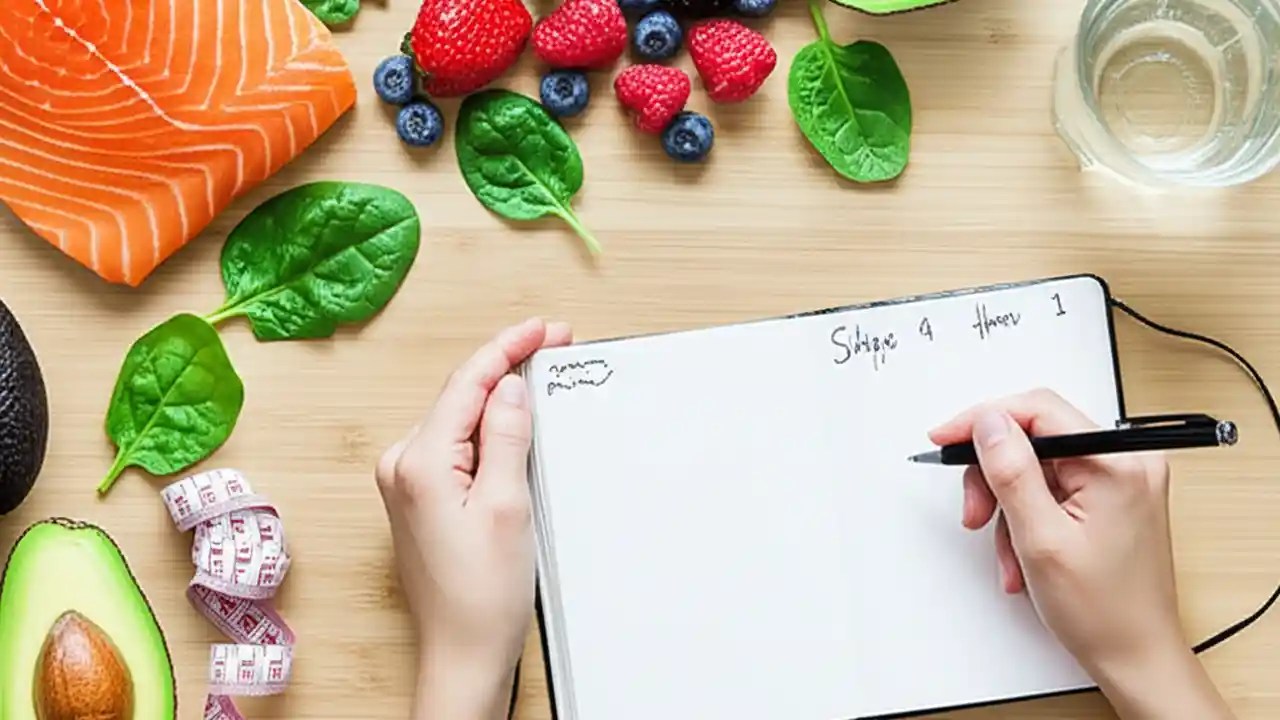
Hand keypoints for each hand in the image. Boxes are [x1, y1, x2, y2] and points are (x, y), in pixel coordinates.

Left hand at [376, 318, 571, 719]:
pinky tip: (513, 420)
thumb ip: (505, 436)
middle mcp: (400, 465)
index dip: (508, 347)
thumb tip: (510, 387)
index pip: (467, 382)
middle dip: (507, 366)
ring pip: (459, 418)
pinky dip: (485, 428)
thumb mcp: (507, 505)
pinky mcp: (416, 498)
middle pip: (460, 395)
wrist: (461, 652)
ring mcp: (405, 482)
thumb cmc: (481, 595)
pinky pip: (454, 445)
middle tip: (554, 344)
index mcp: (418, 462)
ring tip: (541, 375)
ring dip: (498, 397)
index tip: (543, 328)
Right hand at [930, 389, 1233, 719]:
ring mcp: (1123, 480)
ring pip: (1037, 468)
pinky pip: (1053, 489)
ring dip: (1009, 507)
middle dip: (995, 476)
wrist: (1136, 658)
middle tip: (975, 513)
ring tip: (1009, 553)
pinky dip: (1028, 517)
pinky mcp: (1113, 497)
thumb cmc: (1104, 612)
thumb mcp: (1040, 539)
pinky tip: (1024, 554)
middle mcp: (1129, 462)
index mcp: (1118, 464)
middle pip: (1034, 439)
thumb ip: (1011, 471)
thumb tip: (988, 422)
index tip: (947, 437)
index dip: (983, 419)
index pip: (1038, 411)